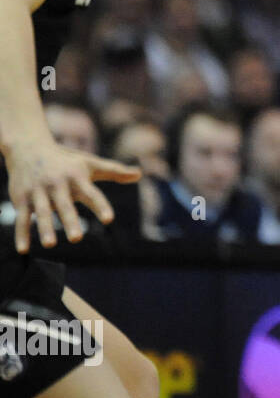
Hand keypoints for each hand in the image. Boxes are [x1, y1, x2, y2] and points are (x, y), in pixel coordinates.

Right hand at [4, 138, 140, 251]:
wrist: (28, 147)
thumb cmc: (66, 160)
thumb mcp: (89, 164)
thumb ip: (114, 171)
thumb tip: (140, 174)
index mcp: (76, 178)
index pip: (92, 194)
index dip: (101, 206)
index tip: (110, 220)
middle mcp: (57, 184)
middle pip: (65, 205)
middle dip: (70, 221)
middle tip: (77, 238)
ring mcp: (38, 192)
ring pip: (42, 212)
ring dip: (45, 228)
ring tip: (51, 244)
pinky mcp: (22, 198)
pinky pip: (22, 218)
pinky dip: (21, 234)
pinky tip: (23, 250)